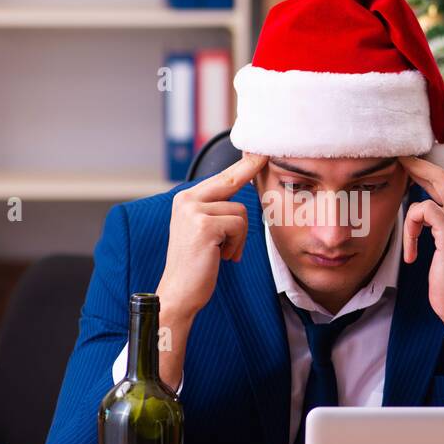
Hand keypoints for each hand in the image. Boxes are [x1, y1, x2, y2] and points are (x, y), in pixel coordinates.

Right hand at [156, 152, 266, 324]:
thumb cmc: (196, 265)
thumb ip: (216, 209)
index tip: (257, 152)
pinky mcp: (204, 225)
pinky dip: (237, 244)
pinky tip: (223, 256)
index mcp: (186, 199)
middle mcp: (187, 200)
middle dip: (249, 169)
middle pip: (230, 180)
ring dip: (240, 236)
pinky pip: (238, 226)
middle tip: (263, 156)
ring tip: (224, 252)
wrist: (179, 292)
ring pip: (239, 211)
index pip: (220, 177)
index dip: (241, 165)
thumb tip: (241, 189)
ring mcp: (193, 211)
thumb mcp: (203, 230)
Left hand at [398, 155, 443, 329]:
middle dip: (417, 166)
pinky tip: (413, 255)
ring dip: (409, 225)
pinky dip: (411, 232)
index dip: (427, 170)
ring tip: (412, 248)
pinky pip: (422, 212)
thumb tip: (422, 209)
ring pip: (423, 202)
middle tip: (399, 159)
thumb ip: (438, 224)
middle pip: (440, 177)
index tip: (409, 162)